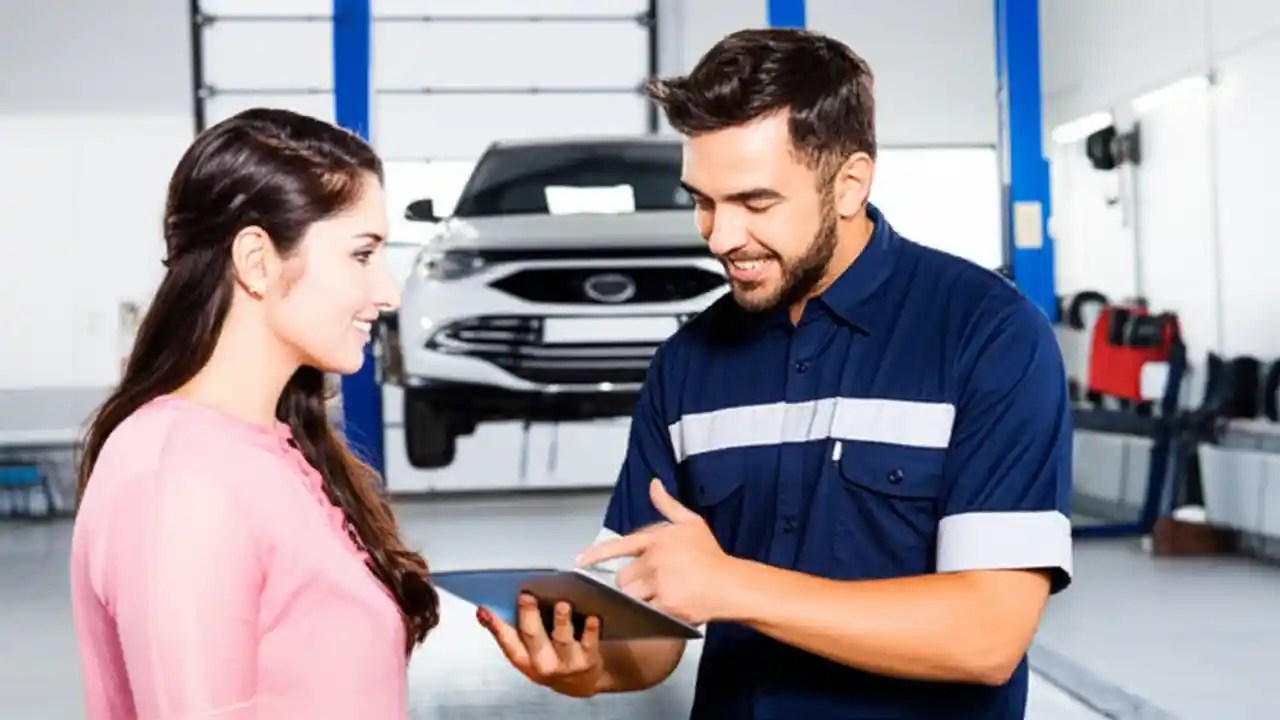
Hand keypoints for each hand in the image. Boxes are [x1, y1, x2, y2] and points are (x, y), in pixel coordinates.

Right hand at [477, 593, 603, 697]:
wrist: (583, 680)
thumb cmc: (552, 658)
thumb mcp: (530, 651)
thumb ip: (516, 631)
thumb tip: (494, 603)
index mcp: (524, 659)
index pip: (506, 641)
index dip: (494, 626)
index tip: (484, 610)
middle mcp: (543, 664)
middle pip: (533, 638)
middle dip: (528, 616)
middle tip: (526, 596)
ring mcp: (566, 663)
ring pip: (562, 640)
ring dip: (561, 621)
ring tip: (561, 604)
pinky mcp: (589, 660)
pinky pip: (590, 643)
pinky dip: (590, 629)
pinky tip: (591, 616)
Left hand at [575, 478, 740, 625]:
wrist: (732, 584)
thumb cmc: (711, 555)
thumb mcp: (691, 523)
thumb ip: (668, 504)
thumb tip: (654, 484)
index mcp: (658, 538)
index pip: (619, 545)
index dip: (596, 554)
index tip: (579, 561)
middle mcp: (656, 559)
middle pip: (622, 578)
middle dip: (630, 583)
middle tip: (649, 584)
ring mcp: (660, 583)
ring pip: (630, 597)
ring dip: (637, 599)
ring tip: (657, 596)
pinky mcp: (666, 605)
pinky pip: (644, 612)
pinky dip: (648, 613)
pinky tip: (662, 609)